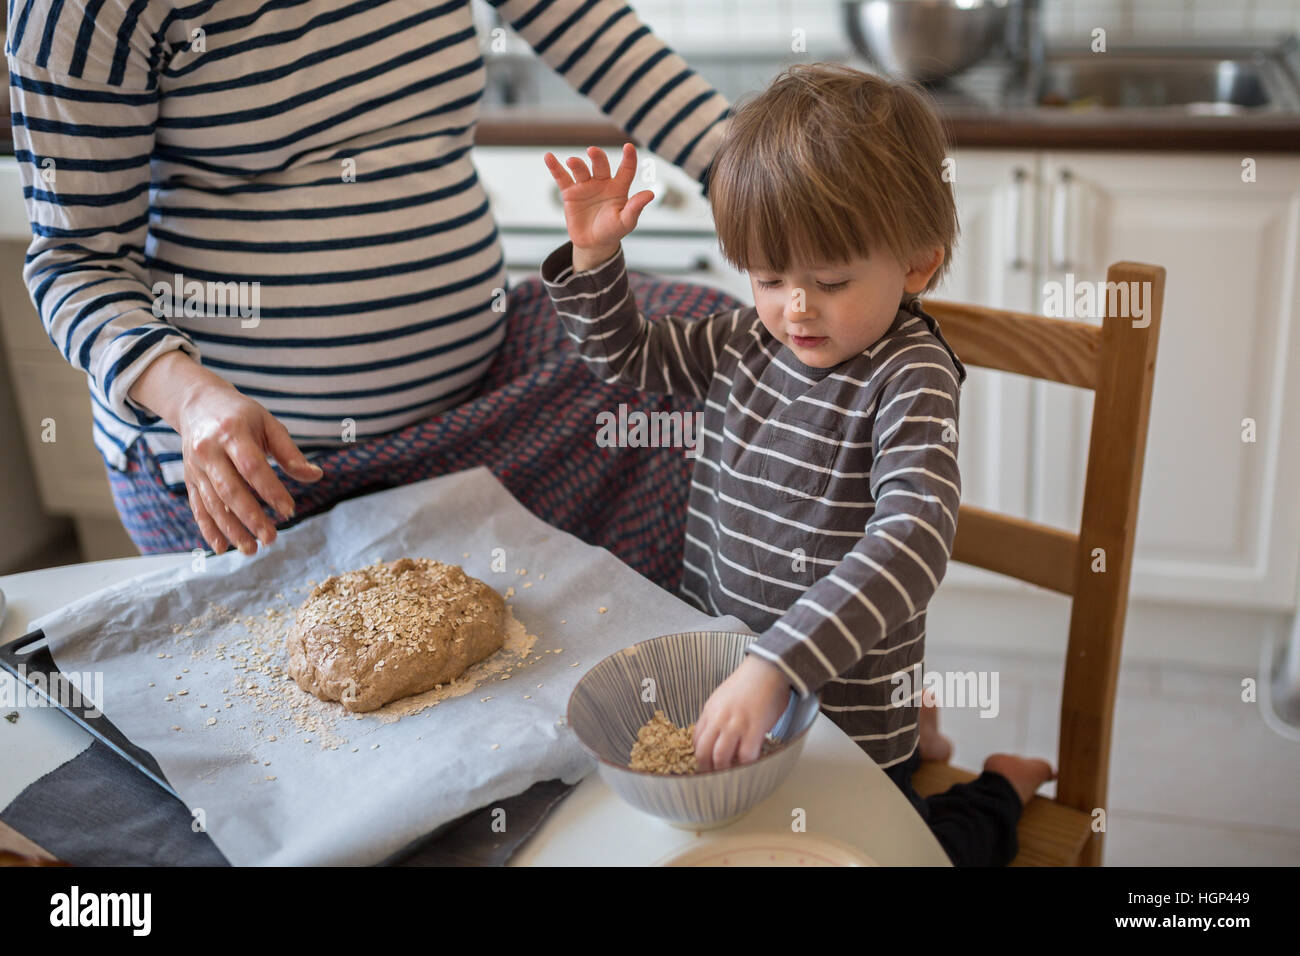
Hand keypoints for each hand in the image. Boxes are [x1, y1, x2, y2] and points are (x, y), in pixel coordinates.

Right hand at [129, 351, 322, 555]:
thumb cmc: (241, 414)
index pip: (252, 467)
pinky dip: (209, 529)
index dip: (270, 490)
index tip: (289, 510)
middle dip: (250, 517)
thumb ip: (290, 452)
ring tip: (252, 550)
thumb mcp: (268, 423)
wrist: (197, 403)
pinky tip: (223, 548)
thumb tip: (316, 476)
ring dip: (231, 530)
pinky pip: (198, 507)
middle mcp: (208, 450)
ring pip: (212, 503)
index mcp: (231, 432)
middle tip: (271, 539)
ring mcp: (195, 467)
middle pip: (229, 489)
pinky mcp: (190, 478)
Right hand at [542, 143, 653, 270]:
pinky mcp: (570, 192)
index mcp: (619, 187)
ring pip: (581, 170)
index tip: (628, 147)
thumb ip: (635, 207)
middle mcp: (602, 182)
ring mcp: (585, 185)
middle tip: (592, 151)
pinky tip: (548, 157)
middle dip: (597, 157)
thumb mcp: (626, 221)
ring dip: (577, 164)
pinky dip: (555, 167)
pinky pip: (562, 177)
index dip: (628, 158)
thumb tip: (650, 194)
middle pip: (600, 165)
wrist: (593, 243)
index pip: (626, 169)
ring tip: (573, 162)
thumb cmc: (613, 230)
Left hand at [693, 655, 791, 770]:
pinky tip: (751, 767)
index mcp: (710, 710)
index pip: (696, 739)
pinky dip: (747, 766)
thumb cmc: (750, 682)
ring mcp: (736, 724)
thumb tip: (717, 733)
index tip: (705, 765)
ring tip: (731, 777)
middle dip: (706, 769)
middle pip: (703, 752)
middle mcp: (719, 718)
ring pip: (721, 757)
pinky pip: (746, 755)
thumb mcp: (724, 696)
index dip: (699, 756)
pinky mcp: (755, 727)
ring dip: (725, 771)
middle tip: (713, 779)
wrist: (768, 668)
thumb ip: (718, 714)